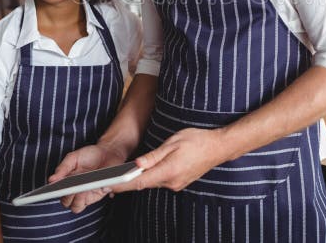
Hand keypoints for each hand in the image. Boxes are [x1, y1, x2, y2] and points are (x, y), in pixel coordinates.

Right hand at [49, 143, 125, 213]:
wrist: (108, 152)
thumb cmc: (89, 155)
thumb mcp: (74, 157)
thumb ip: (63, 168)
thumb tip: (51, 180)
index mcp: (66, 183)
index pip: (57, 194)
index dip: (53, 194)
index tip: (52, 189)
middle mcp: (75, 191)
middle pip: (66, 203)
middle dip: (67, 196)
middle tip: (70, 187)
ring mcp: (86, 194)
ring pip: (76, 207)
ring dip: (77, 199)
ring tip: (81, 187)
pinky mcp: (98, 195)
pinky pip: (91, 200)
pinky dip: (89, 194)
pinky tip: (91, 185)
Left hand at [109, 127, 227, 193]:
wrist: (218, 147)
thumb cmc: (196, 140)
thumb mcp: (173, 142)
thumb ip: (153, 156)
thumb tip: (136, 164)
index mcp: (169, 171)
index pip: (139, 182)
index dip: (122, 185)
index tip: (108, 185)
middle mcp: (172, 182)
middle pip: (144, 184)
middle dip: (128, 180)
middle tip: (111, 176)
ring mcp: (176, 184)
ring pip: (152, 182)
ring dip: (140, 177)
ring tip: (126, 172)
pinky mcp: (179, 183)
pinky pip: (160, 181)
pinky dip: (151, 176)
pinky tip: (146, 170)